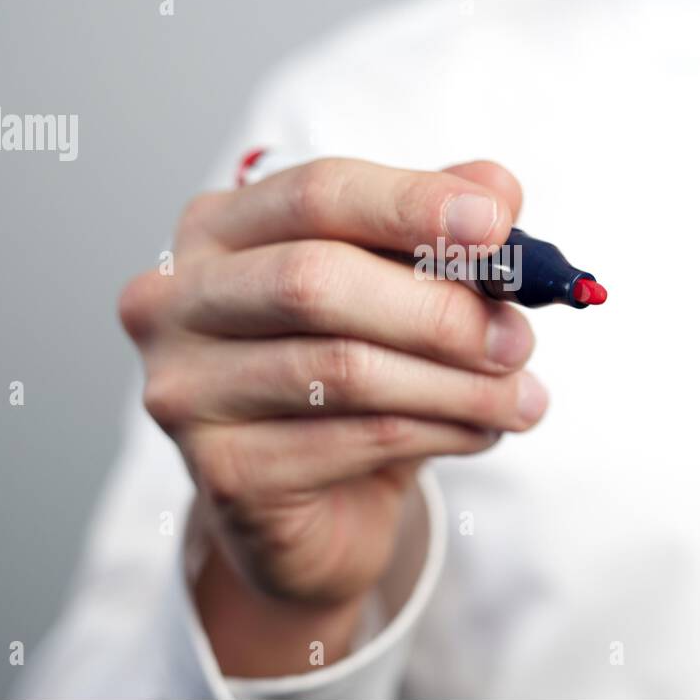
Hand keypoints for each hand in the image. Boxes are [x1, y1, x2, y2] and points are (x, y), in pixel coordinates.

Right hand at [117, 158, 546, 673]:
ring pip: (341, 369)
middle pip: (315, 280)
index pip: (316, 194)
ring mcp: (184, 388)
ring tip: (522, 397)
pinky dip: (438, 433)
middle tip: (519, 338)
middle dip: (438, 309)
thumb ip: (440, 231)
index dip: (410, 204)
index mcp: (220, 229)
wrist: (312, 507)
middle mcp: (177, 300)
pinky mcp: (219, 471)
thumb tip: (498, 192)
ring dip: (457, 384)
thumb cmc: (352, 374)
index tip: (496, 227)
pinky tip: (480, 432)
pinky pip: (349, 441)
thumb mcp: (400, 290)